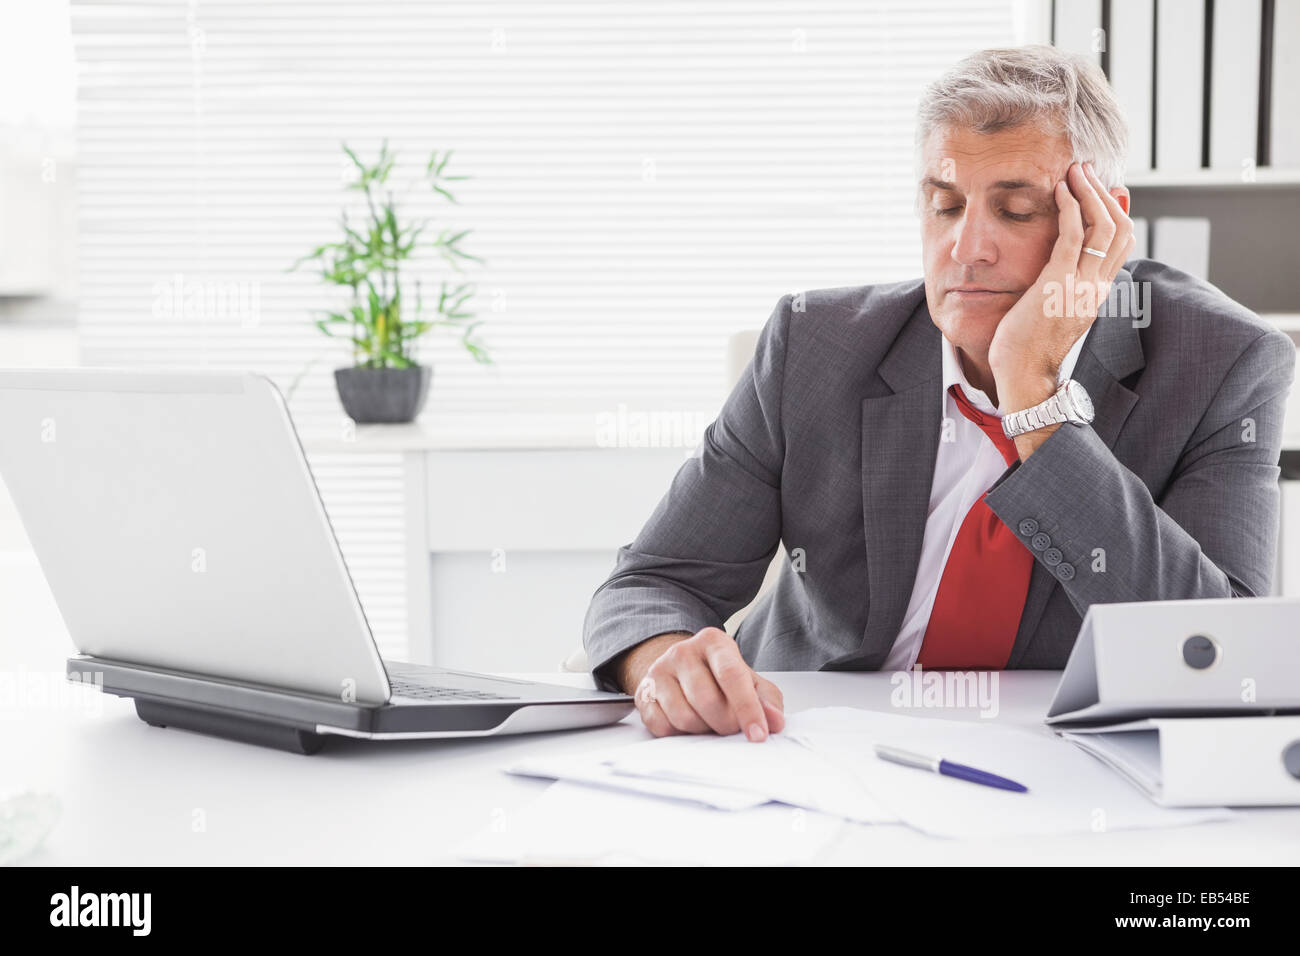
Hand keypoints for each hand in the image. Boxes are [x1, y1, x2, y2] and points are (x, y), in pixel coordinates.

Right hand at [630, 627, 784, 740]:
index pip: (731, 675)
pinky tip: (690, 723)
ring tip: (710, 722)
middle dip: (726, 724)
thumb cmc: (720, 677)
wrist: (683, 669)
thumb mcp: (750, 681)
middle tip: (732, 727)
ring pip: (684, 717)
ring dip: (703, 730)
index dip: (748, 709)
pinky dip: (681, 734)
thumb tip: (774, 721)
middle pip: (707, 700)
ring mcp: (659, 671)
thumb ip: (767, 700)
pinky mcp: (644, 694)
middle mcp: (683, 652)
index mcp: (713, 641)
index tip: (758, 735)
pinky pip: (663, 727)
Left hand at [988, 161, 1135, 404]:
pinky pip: (1071, 237)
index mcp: (1098, 293)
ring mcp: (1080, 286)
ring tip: (1074, 171)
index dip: (1118, 211)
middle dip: (1105, 194)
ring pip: (1103, 227)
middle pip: (1120, 229)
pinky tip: (1058, 190)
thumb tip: (1062, 268)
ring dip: (1089, 193)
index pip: (1123, 244)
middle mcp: (1097, 287)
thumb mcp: (1055, 312)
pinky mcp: (1057, 285)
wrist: (1023, 377)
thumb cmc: (1029, 348)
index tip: (1105, 188)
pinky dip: (1068, 208)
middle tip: (1087, 170)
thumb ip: (1064, 288)